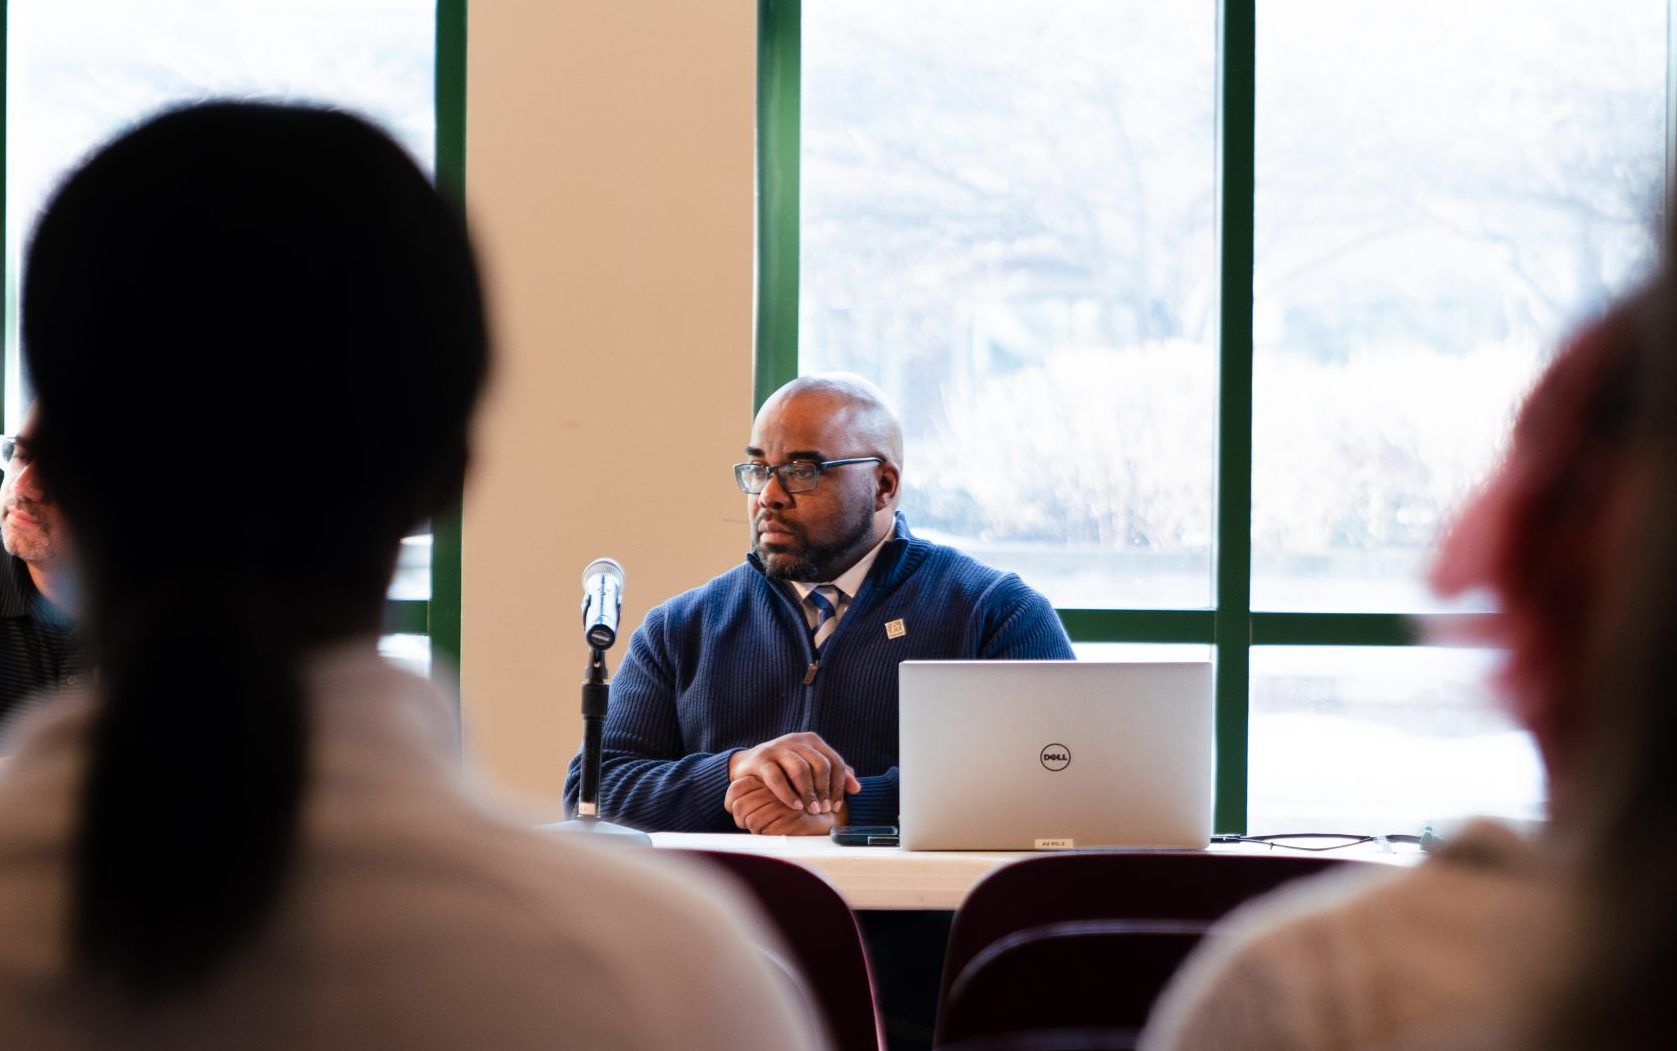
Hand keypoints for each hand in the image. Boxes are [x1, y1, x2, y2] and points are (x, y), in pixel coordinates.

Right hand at [727, 731, 860, 814]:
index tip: (836, 806)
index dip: (839, 786)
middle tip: (823, 810)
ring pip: (800, 769)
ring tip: (810, 810)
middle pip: (820, 764)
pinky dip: (787, 794)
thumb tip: (857, 788)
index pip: (834, 761)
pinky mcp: (761, 759)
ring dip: (808, 792)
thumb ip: (833, 776)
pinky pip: (776, 777)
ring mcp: (778, 748)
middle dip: (824, 790)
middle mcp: (796, 740)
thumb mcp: (810, 769)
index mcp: (812, 741)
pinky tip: (795, 806)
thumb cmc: (785, 770)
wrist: (748, 765)